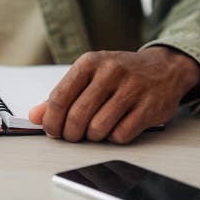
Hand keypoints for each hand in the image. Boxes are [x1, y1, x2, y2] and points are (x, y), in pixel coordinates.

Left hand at [28, 47, 199, 143]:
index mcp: (90, 62)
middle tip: (73, 136)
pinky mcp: (150, 107)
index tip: (52, 130)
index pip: (59, 97)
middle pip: (77, 116)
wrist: (164, 68)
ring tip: (95, 131)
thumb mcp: (89, 75)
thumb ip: (62, 95)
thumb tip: (35, 116)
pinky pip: (121, 134)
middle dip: (71, 133)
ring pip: (98, 128)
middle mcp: (111, 72)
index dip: (51, 120)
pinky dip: (114, 138)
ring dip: (93, 137)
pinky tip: (115, 128)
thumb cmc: (120, 73)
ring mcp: (132, 89)